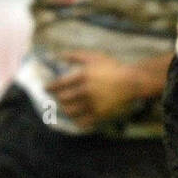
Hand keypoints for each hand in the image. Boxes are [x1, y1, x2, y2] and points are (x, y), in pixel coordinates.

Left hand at [46, 51, 164, 128]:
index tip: (46, 88)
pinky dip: (77, 121)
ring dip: (65, 109)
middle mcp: (85, 91)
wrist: (131, 82)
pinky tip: (77, 119)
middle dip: (57, 98)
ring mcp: (92, 104)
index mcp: (82, 76)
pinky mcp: (100, 114)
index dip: (50, 87)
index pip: (59, 84)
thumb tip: (57, 56)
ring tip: (65, 107)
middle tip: (56, 98)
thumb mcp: (94, 56)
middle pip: (63, 99)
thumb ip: (75, 56)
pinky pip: (83, 122)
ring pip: (71, 111)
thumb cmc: (112, 67)